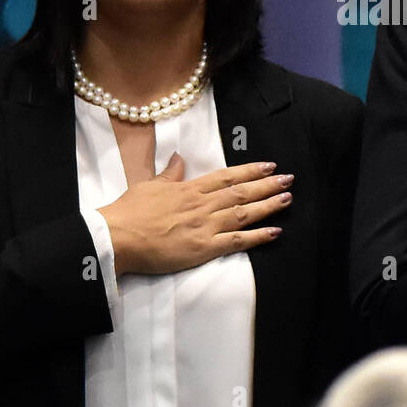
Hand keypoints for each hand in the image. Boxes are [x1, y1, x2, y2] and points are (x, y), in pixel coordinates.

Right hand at [99, 155, 291, 275]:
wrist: (117, 236)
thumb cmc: (129, 211)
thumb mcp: (150, 185)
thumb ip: (170, 173)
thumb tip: (179, 157)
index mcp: (190, 189)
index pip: (227, 177)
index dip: (250, 171)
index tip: (268, 165)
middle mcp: (203, 204)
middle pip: (242, 192)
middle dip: (267, 184)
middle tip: (289, 179)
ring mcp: (205, 226)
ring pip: (244, 213)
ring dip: (268, 206)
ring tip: (287, 199)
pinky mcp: (204, 248)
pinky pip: (237, 241)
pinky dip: (258, 236)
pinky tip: (275, 232)